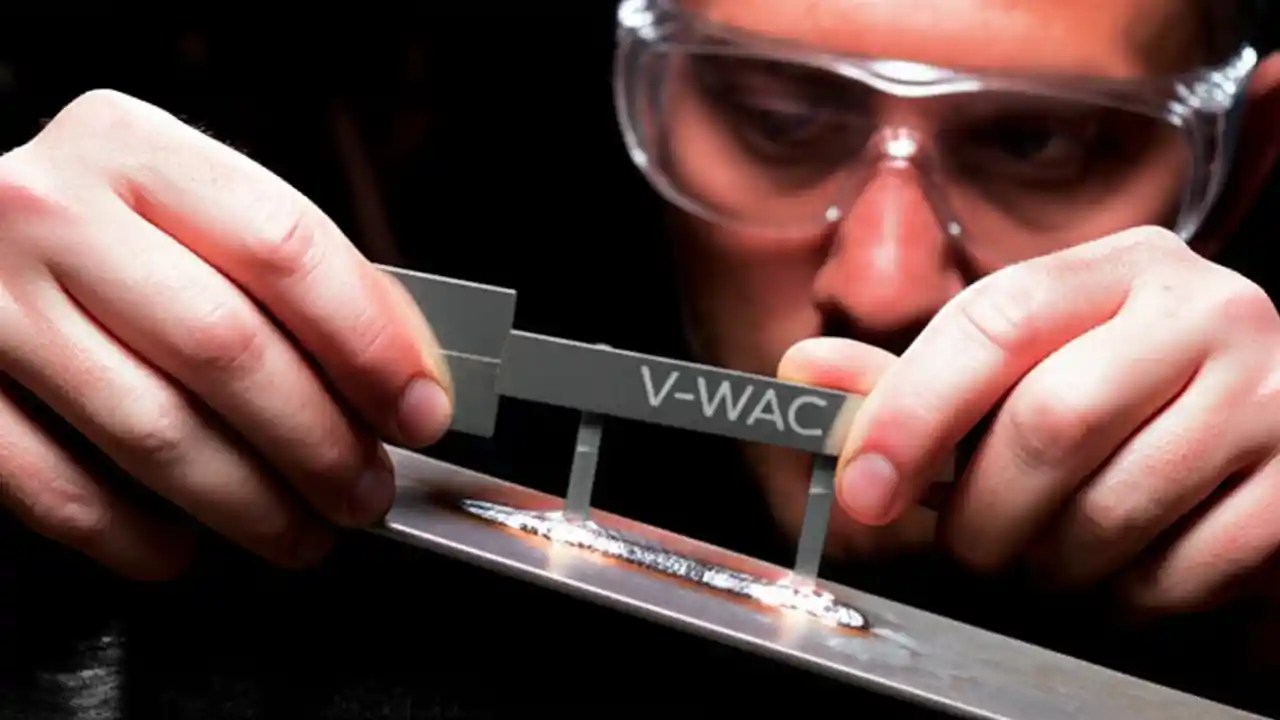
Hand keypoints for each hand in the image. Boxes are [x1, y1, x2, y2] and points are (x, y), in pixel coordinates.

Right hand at [0, 90, 453, 579]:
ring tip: (303, 530)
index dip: (370, 344)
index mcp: (132, 150)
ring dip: (251, 504)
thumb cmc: (96, 226)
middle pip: (226, 347)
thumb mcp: (191, 205)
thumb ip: (292, 273)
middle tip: (366, 491)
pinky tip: (183, 544)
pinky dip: (136, 535)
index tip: (419, 410)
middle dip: (320, 442)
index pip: (284, 247)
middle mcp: (49, 214)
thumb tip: (404, 375)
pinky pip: (56, 489)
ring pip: (153, 430)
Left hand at [783, 226, 1279, 614]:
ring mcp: (1272, 395)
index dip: (910, 414)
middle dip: (980, 512)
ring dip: (1048, 563)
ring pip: (1109, 510)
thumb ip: (916, 380)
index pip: (993, 323)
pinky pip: (1180, 571)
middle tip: (968, 544)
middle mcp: (1210, 312)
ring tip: (1043, 555)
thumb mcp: (1024, 372)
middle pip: (1048, 423)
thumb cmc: (1121, 401)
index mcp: (1122, 268)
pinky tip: (1120, 570)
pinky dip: (1126, 596)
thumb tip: (803, 376)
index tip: (862, 490)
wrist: (1269, 432)